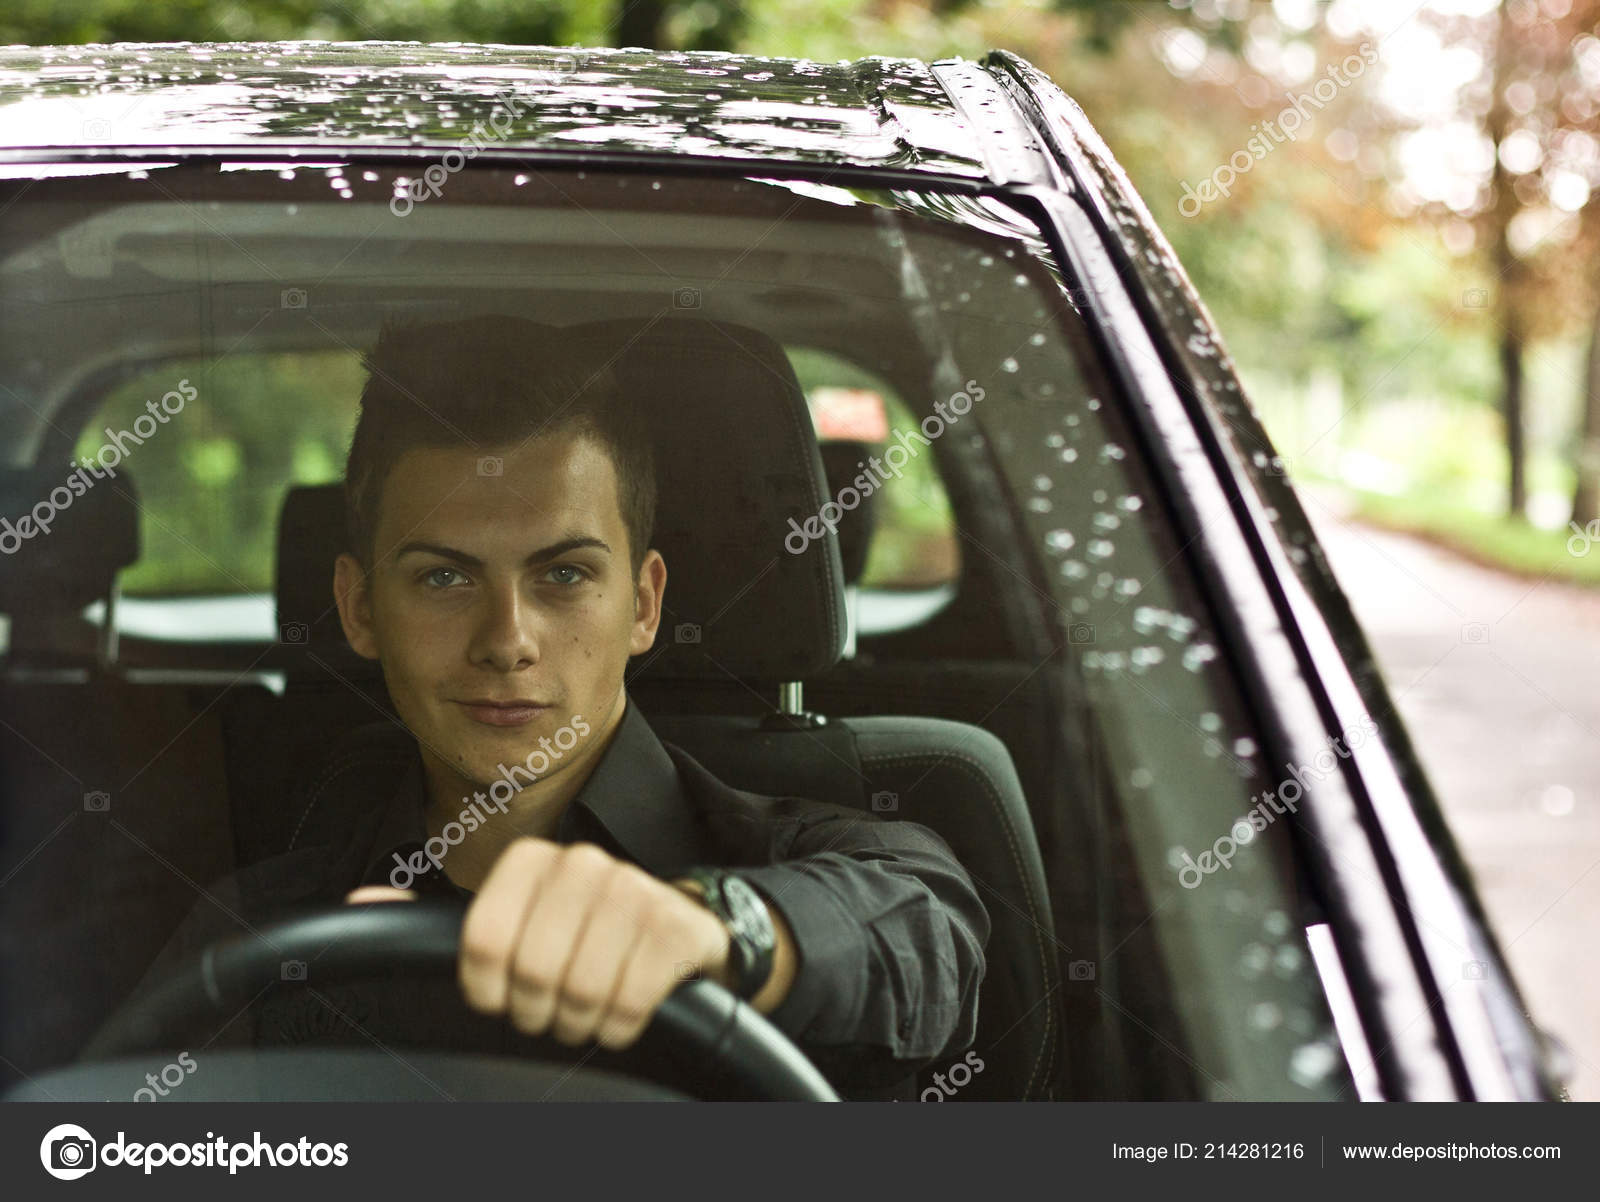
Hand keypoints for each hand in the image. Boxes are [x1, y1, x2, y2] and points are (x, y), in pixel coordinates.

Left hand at [454, 839, 731, 1049]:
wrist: (672, 933)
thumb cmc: (581, 936)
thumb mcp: (513, 924)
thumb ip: (436, 920)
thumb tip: (361, 899)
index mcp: (531, 862)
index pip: (483, 939)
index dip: (487, 989)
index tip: (503, 996)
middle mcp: (583, 864)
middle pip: (532, 969)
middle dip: (537, 1010)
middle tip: (549, 1010)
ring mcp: (635, 891)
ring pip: (582, 988)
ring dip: (579, 1021)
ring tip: (584, 1012)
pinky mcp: (676, 926)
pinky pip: (631, 1000)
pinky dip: (619, 1025)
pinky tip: (620, 1012)